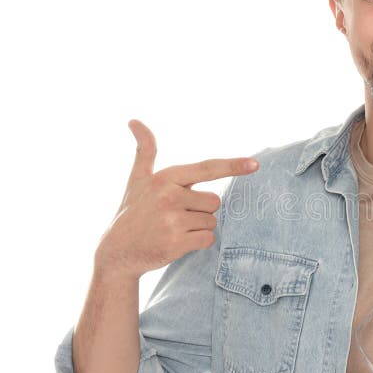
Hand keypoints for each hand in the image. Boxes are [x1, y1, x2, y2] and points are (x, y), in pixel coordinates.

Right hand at [94, 119, 258, 279]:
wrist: (118, 252)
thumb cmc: (133, 212)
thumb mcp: (137, 179)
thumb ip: (144, 150)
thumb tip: (134, 120)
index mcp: (165, 178)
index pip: (207, 169)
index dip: (233, 166)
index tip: (255, 164)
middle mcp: (169, 196)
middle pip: (214, 201)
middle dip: (201, 210)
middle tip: (175, 216)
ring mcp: (172, 221)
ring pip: (211, 221)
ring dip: (198, 228)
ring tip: (172, 229)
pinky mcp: (176, 243)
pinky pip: (208, 239)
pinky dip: (198, 242)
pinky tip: (177, 242)